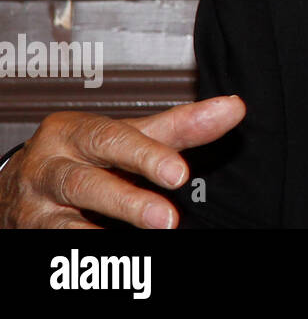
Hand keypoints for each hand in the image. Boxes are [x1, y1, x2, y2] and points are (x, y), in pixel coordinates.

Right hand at [0, 95, 244, 228]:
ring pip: (71, 214)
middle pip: (87, 180)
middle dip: (129, 197)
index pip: (114, 139)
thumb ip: (180, 126)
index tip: (179, 173)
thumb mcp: (128, 136)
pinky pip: (60, 239)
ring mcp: (38, 201)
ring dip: (116, 222)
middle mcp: (51, 164)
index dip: (147, 155)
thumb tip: (231, 109)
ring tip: (158, 228)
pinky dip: (88, 244)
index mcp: (75, 131)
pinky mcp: (34, 230)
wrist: (19, 183)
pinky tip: (116, 252)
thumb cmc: (83, 153)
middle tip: (170, 212)